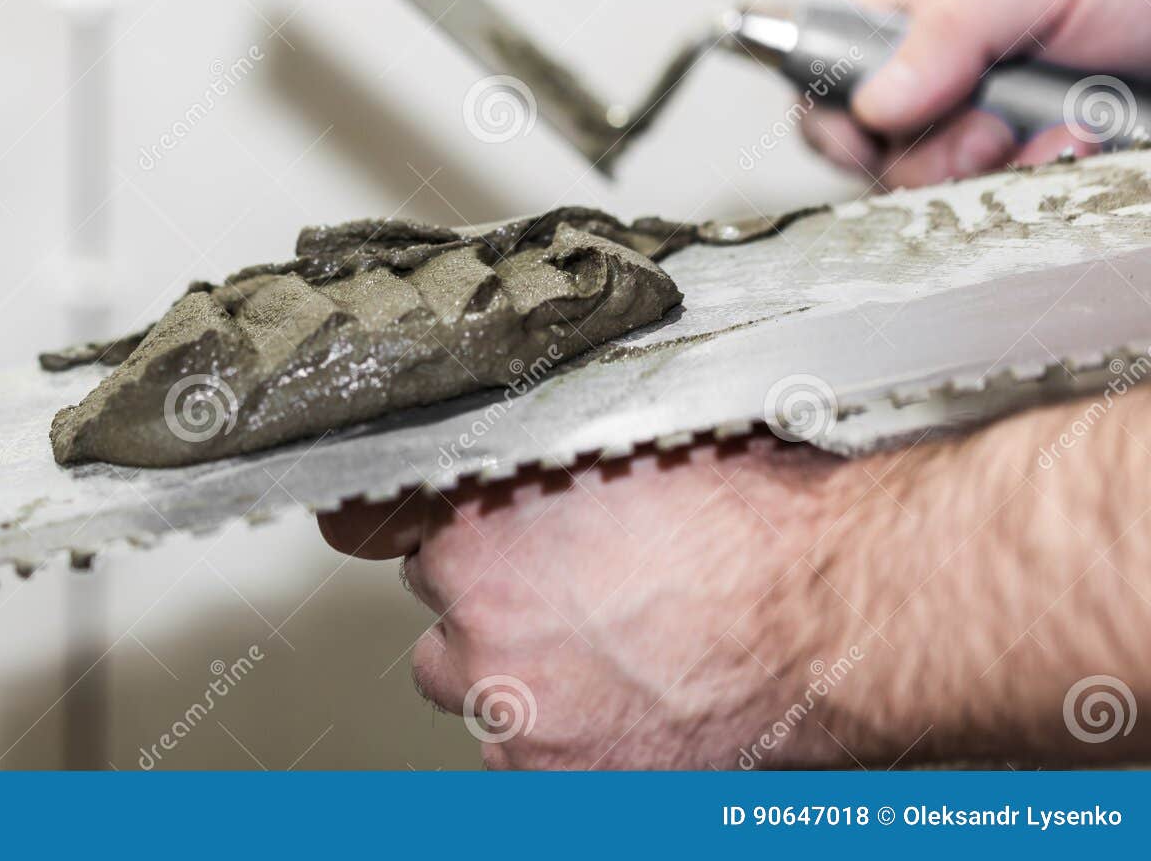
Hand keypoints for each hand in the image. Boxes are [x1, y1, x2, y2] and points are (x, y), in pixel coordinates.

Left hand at [321, 391, 1150, 768]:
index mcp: (476, 518)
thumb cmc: (758, 519)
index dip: (406, 521)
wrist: (845, 614)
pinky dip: (566, 736)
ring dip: (524, 671)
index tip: (405, 530)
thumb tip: (499, 450)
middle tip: (578, 591)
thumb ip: (536, 446)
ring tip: (617, 653)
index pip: (368, 521)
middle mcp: (475, 616)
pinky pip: (524, 757)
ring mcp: (512, 706)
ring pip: (478, 688)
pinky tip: (635, 702)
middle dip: (489, 598)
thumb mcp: (629, 431)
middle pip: (440, 607)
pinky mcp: (556, 780)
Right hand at [802, 0, 1150, 187]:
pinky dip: (1040, 183)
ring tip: (1054, 129)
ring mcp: (987, 121)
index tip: (862, 133)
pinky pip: (1004, 200)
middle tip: (984, 131)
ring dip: (995, 168)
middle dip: (928, 150)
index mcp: (924, 3)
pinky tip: (1077, 146)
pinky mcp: (1030, 163)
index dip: (835, 110)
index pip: (835, 66)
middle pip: (878, 145)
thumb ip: (946, 25)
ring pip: (939, 183)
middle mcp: (945, 69)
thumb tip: (873, 97)